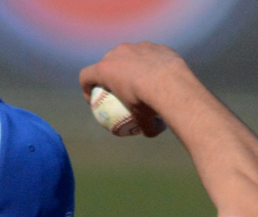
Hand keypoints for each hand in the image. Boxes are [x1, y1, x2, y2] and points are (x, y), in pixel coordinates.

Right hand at [80, 42, 196, 139]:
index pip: (85, 76)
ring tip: (141, 77)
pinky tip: (161, 73)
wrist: (172, 84)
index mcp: (106, 70)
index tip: (92, 99)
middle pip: (106, 61)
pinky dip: (151, 63)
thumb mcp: (144, 121)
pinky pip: (149, 54)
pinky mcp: (154, 45)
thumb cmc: (149, 103)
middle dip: (109, 72)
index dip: (86, 87)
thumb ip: (144, 126)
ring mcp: (136, 46)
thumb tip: (151, 130)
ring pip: (128, 54)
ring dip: (130, 64)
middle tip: (118, 86)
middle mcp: (118, 53)